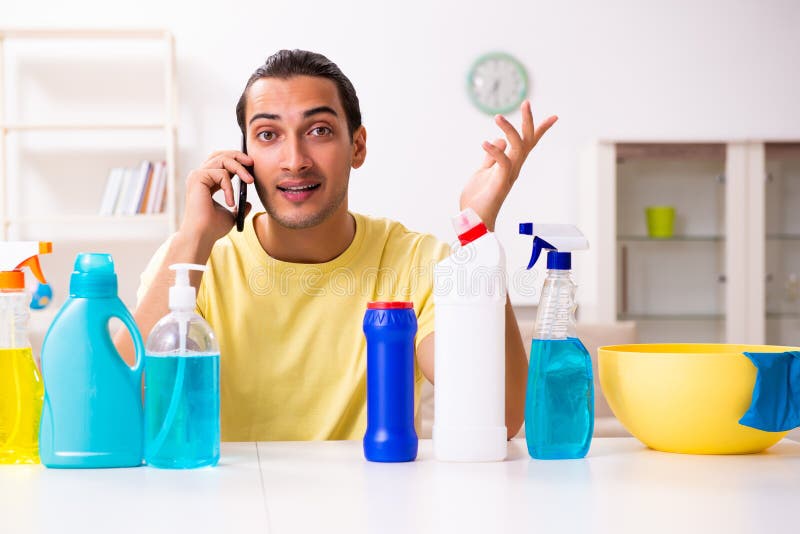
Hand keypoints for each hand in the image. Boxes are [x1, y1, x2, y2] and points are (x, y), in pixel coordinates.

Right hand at [178, 150, 254, 248]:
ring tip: (250, 181)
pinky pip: (221, 173)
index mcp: (206, 182)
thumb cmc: (213, 228)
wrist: (203, 235)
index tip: (251, 166)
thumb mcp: (231, 215)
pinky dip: (230, 187)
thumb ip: (239, 208)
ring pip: (222, 160)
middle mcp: (200, 176)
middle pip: (220, 154)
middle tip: (252, 163)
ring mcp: (197, 176)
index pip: (220, 161)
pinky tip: (230, 202)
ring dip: (240, 168)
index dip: (236, 160)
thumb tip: (249, 204)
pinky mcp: (197, 178)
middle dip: (238, 155)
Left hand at [459, 100, 556, 230]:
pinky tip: (484, 143)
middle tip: (526, 103)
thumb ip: (491, 157)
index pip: (527, 144)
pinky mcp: (500, 182)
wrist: (473, 222)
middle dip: (529, 121)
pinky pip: (503, 162)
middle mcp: (513, 169)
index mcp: (510, 165)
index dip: (539, 130)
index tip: (554, 117)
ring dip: (510, 130)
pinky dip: (495, 150)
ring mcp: (508, 175)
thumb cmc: (478, 200)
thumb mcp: (483, 172)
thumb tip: (498, 141)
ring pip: (518, 148)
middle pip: (527, 141)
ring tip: (498, 117)